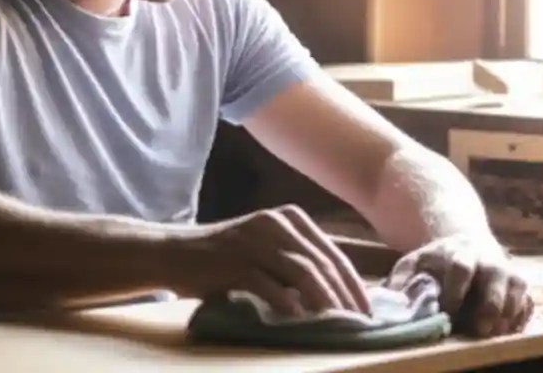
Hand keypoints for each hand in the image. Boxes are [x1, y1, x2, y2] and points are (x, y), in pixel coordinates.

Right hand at [164, 204, 371, 316]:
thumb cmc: (225, 257)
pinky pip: (269, 285)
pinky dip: (287, 304)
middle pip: (321, 263)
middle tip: (360, 324)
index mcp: (289, 218)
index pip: (332, 253)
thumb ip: (296, 262)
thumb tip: (337, 295)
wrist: (174, 253)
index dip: (354, 284)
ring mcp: (254, 240)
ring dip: (324, 302)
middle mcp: (274, 223)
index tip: (369, 311)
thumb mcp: (266, 248)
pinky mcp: (235, 261)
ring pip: (302, 273)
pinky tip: (299, 321)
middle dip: (345, 296)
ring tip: (338, 325)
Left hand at [387, 233, 532, 336]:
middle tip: (479, 330)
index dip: (455, 291)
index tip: (447, 312)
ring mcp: (511, 274)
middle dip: (489, 306)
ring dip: (506, 317)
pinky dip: (518, 321)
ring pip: (518, 294)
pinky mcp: (523, 288)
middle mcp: (490, 260)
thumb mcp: (415, 262)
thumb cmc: (438, 260)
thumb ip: (400, 279)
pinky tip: (503, 331)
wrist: (469, 244)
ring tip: (491, 334)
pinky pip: (528, 306)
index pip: (461, 268)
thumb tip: (389, 300)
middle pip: (496, 280)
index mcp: (460, 252)